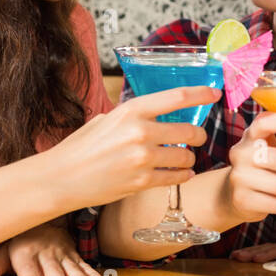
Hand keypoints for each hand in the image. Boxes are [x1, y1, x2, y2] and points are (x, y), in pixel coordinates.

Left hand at [0, 219, 107, 275]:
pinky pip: (84, 265)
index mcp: (25, 253)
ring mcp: (62, 254)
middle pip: (52, 269)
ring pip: (72, 267)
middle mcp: (45, 253)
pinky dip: (94, 275)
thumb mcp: (4, 250)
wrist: (43, 220)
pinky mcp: (73, 255)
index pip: (27, 267)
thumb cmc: (20, 241)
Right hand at [45, 86, 220, 209]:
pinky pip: (176, 178)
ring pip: (186, 157)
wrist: (60, 178)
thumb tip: (157, 112)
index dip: (201, 94)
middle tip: (197, 138)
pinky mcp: (142, 181)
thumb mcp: (106, 120)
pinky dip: (182, 176)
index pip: (177, 97)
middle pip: (190, 131)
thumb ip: (133, 116)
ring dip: (189, 158)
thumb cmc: (81, 147)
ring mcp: (142, 158)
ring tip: (183, 159)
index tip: (215, 93)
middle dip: (198, 136)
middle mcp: (140, 132)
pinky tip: (179, 174)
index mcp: (131, 110)